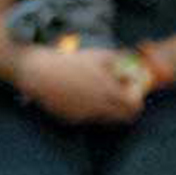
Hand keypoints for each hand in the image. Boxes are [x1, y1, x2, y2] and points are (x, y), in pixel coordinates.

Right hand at [16, 46, 144, 124]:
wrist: (39, 72)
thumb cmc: (70, 61)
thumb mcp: (99, 55)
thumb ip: (120, 61)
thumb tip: (134, 69)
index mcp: (108, 91)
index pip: (134, 107)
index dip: (135, 99)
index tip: (129, 89)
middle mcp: (98, 107)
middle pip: (123, 118)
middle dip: (125, 108)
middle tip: (119, 96)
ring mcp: (84, 115)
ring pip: (104, 118)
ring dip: (105, 107)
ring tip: (92, 90)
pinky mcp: (71, 119)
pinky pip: (86, 117)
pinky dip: (86, 108)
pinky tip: (75, 94)